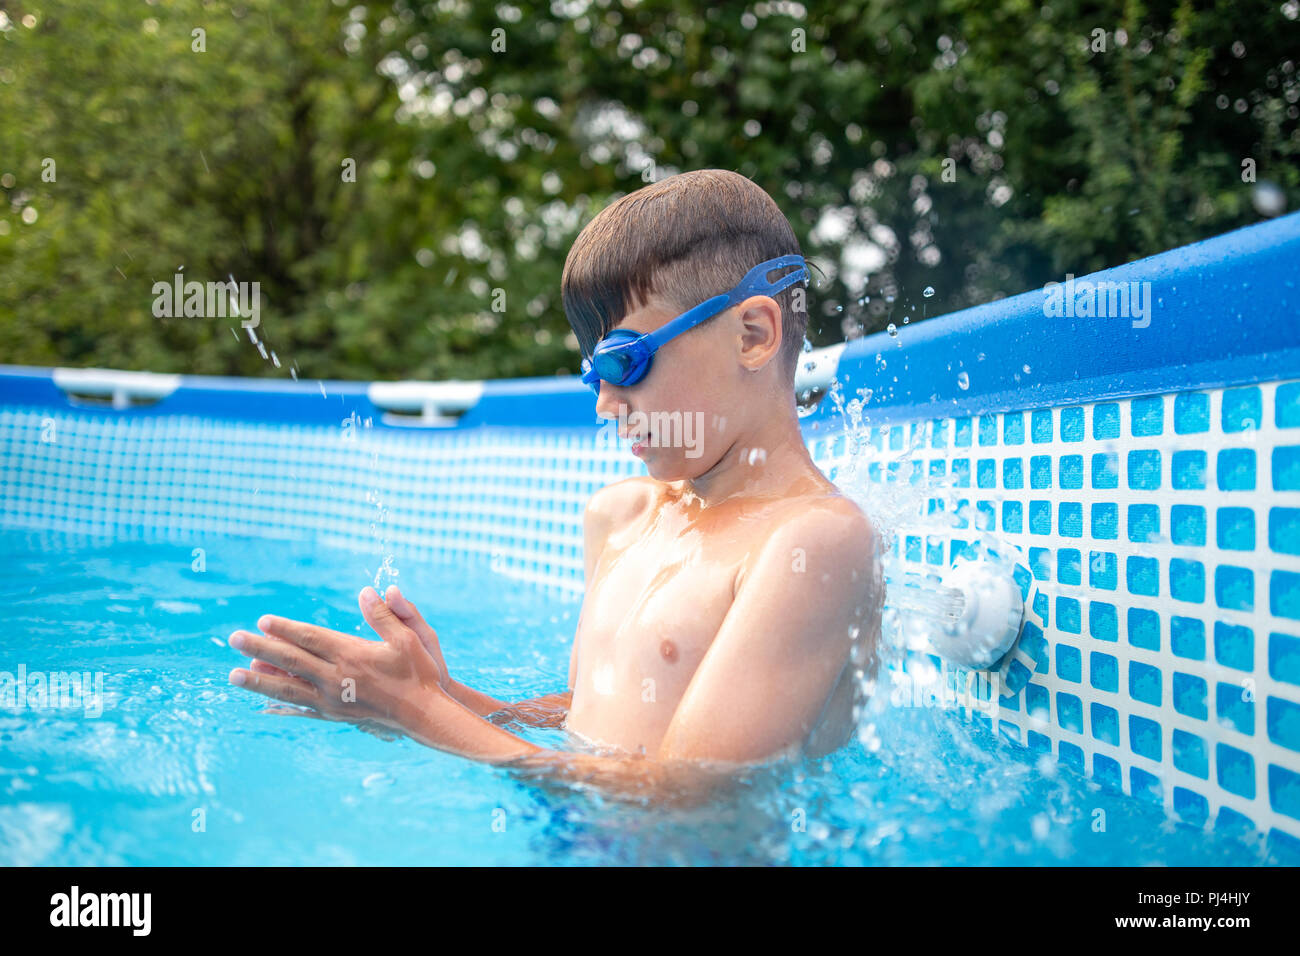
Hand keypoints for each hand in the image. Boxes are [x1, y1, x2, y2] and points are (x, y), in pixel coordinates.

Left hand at [227, 586, 448, 732]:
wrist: (424, 715)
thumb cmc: (419, 672)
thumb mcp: (409, 638)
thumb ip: (385, 615)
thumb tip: (368, 591)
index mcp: (352, 655)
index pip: (310, 639)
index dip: (285, 629)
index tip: (262, 621)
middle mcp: (336, 679)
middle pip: (291, 661)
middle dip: (260, 649)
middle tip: (233, 639)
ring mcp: (332, 700)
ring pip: (288, 689)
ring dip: (259, 680)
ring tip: (233, 676)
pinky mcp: (334, 715)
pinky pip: (300, 709)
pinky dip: (279, 704)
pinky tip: (262, 703)